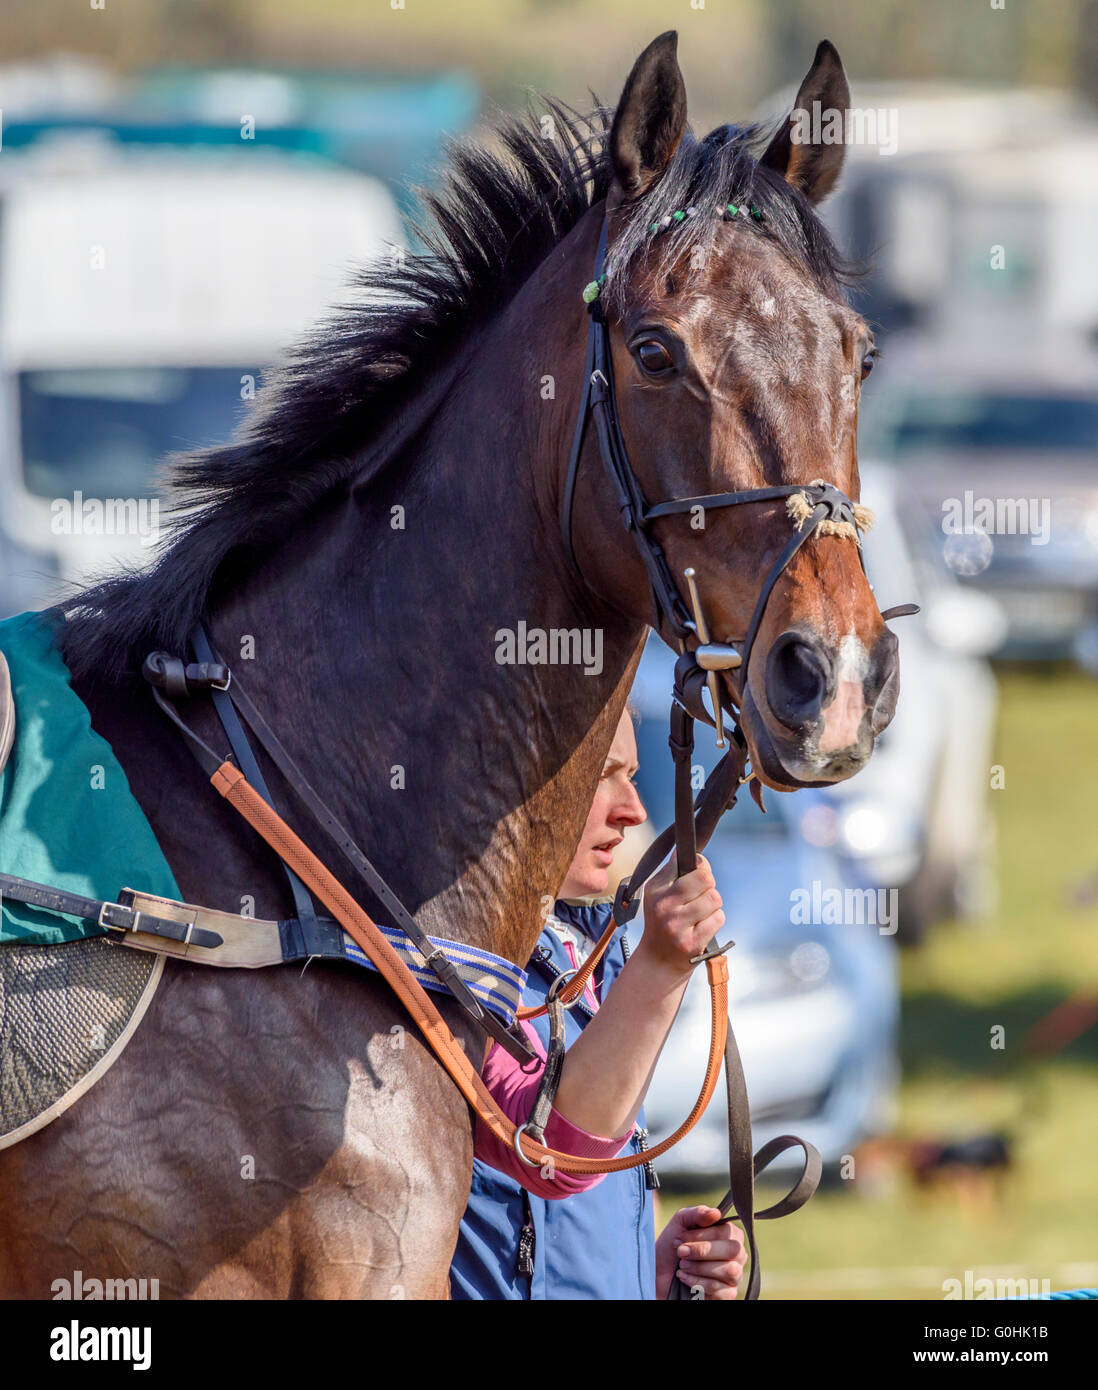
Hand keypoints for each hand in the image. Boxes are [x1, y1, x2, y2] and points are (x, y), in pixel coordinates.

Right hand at [637, 855, 723, 976]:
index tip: (698, 875)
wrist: (658, 961)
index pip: (688, 863)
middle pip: (705, 878)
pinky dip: (715, 921)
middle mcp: (663, 906)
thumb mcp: (658, 895)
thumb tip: (684, 850)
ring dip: (713, 906)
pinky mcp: (691, 942)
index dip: (701, 866)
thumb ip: (672, 872)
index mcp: (655, 889)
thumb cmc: (663, 922)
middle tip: (702, 896)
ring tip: (700, 914)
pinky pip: (718, 918)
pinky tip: (702, 928)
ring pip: (714, 899)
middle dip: (709, 886)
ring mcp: (676, 925)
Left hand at [655, 1205, 745, 1299]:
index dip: (702, 1235)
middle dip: (702, 1252)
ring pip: (729, 1271)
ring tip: (682, 1266)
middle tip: (681, 1252)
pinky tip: (684, 1278)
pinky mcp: (728, 1294)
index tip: (681, 1238)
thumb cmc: (674, 1244)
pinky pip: (720, 1290)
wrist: (660, 1271)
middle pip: (733, 1250)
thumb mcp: (681, 1222)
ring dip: (699, 1268)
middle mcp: (738, 1254)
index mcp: (730, 1233)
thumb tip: (716, 1213)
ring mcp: (735, 1275)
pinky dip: (698, 1284)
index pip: (727, 1231)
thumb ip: (698, 1213)